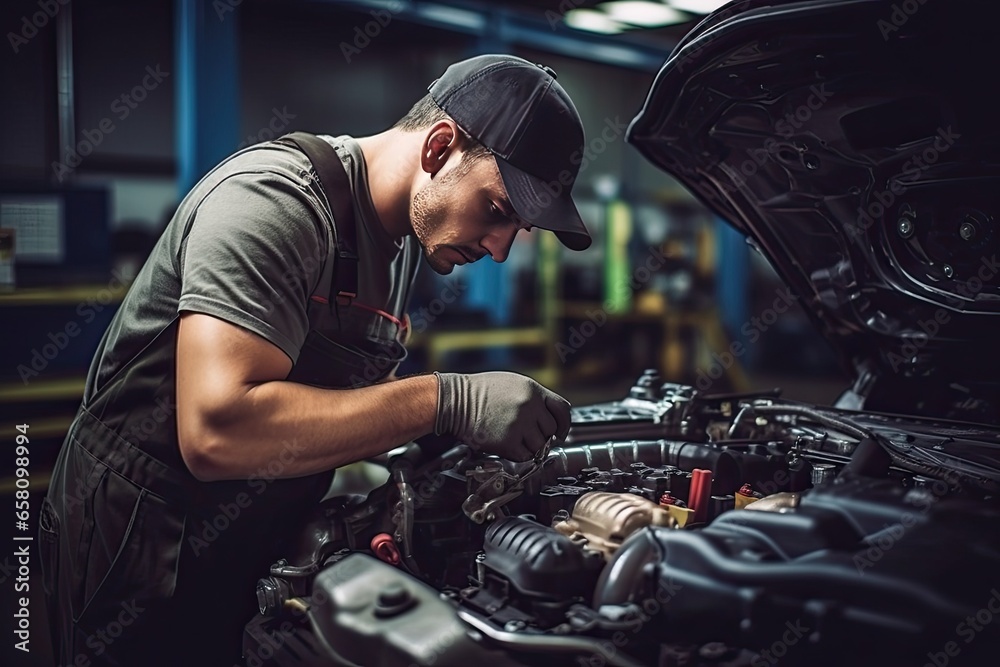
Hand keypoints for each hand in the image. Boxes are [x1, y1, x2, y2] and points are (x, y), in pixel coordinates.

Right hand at [434, 371, 570, 461]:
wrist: (455, 401)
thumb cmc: (479, 392)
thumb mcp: (512, 384)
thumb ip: (534, 398)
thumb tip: (550, 416)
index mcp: (532, 390)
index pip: (563, 410)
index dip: (564, 424)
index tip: (561, 432)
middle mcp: (529, 406)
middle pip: (551, 430)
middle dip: (542, 435)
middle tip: (528, 435)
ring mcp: (519, 424)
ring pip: (539, 445)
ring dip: (530, 445)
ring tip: (514, 437)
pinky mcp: (507, 441)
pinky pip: (525, 455)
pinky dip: (519, 454)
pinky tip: (508, 444)